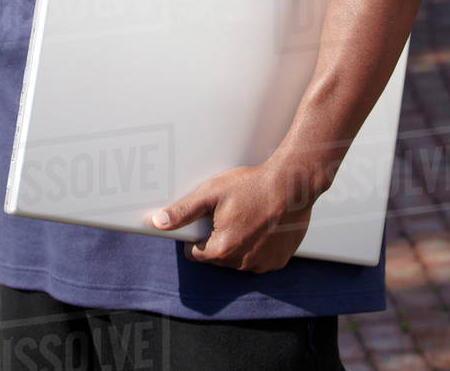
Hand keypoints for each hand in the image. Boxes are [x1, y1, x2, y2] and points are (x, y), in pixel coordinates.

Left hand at [147, 159, 314, 273]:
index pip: (195, 253)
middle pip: (217, 257)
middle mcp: (241, 264)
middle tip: (229, 213)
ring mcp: (262, 265)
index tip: (206, 220)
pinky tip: (262, 225)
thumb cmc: (252, 186)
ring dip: (239, 243)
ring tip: (247, 216)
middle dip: (218, 238)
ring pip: (239, 259)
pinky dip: (259, 246)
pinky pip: (260, 259)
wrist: (291, 185)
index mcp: (222, 249)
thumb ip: (184, 211)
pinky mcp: (278, 261)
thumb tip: (158, 222)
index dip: (197, 235)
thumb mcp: (212, 193)